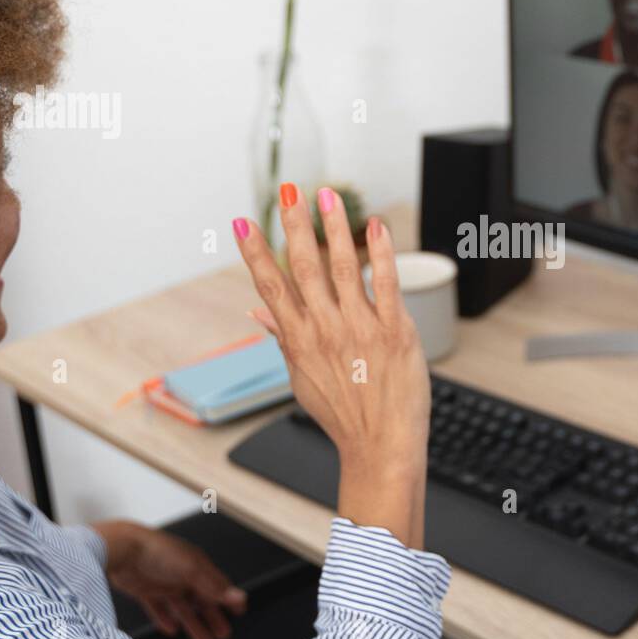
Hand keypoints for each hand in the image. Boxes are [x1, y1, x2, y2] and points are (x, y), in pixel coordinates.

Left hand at [93, 520, 246, 638]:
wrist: (122, 548)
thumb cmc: (159, 552)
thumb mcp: (192, 571)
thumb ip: (214, 587)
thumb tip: (239, 596)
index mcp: (196, 564)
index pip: (217, 584)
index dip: (229, 598)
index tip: (240, 611)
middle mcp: (181, 573)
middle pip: (202, 599)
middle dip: (213, 617)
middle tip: (222, 634)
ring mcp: (163, 582)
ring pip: (182, 607)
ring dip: (193, 623)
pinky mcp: (145, 589)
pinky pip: (158, 607)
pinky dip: (165, 619)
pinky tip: (171, 629)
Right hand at [232, 186, 429, 548]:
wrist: (382, 446)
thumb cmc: (344, 415)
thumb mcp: (302, 380)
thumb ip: (282, 339)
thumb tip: (257, 312)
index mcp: (299, 341)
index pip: (270, 287)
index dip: (254, 253)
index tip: (242, 222)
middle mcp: (325, 330)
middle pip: (304, 268)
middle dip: (294, 226)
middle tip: (288, 192)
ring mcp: (361, 328)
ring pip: (342, 268)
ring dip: (333, 228)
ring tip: (326, 196)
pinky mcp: (395, 331)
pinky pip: (386, 284)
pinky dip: (380, 253)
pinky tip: (375, 226)